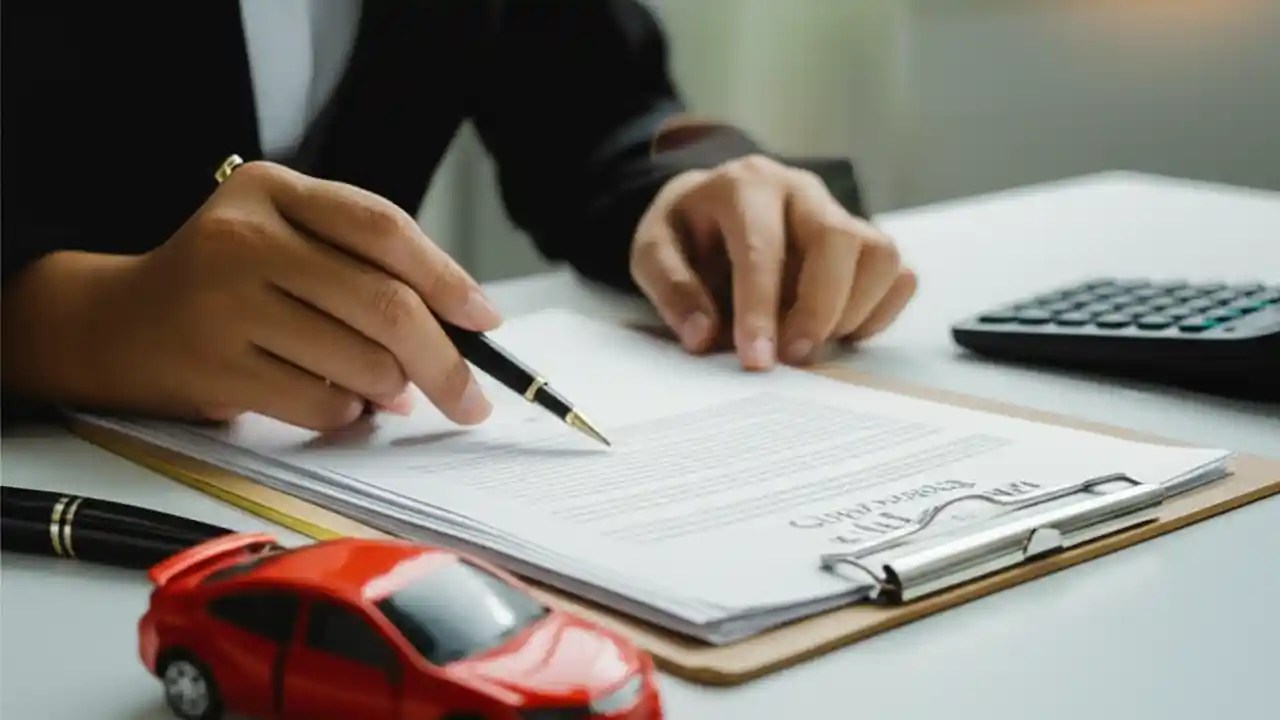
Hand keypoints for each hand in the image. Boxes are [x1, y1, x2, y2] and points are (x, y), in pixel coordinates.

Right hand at [81, 161, 499, 429]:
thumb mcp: (282, 239)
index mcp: (272, 191)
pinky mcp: (215, 368)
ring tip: (383, 391)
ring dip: (392, 391)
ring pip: (362, 363)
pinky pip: (322, 405)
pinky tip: (336, 403)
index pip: (383, 229)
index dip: (448, 278)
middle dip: (445, 361)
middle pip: (385, 305)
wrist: (115, 324)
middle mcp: (244, 238)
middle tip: (471, 400)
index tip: (485, 320)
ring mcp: (225, 304)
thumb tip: (459, 331)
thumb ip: (362, 265)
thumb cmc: (227, 284)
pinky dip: (348, 415)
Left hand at [630, 154, 916, 368]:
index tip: (757, 360)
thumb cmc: (686, 232)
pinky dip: (878, 313)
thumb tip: (703, 337)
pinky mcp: (864, 242)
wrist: (711, 205)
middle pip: (839, 239)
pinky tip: (839, 332)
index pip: (763, 246)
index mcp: (745, 186)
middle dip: (819, 309)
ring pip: (880, 254)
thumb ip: (672, 290)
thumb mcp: (653, 251)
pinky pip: (898, 276)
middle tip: (792, 358)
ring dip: (853, 311)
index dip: (761, 308)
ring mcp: (840, 213)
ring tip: (812, 343)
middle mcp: (802, 191)